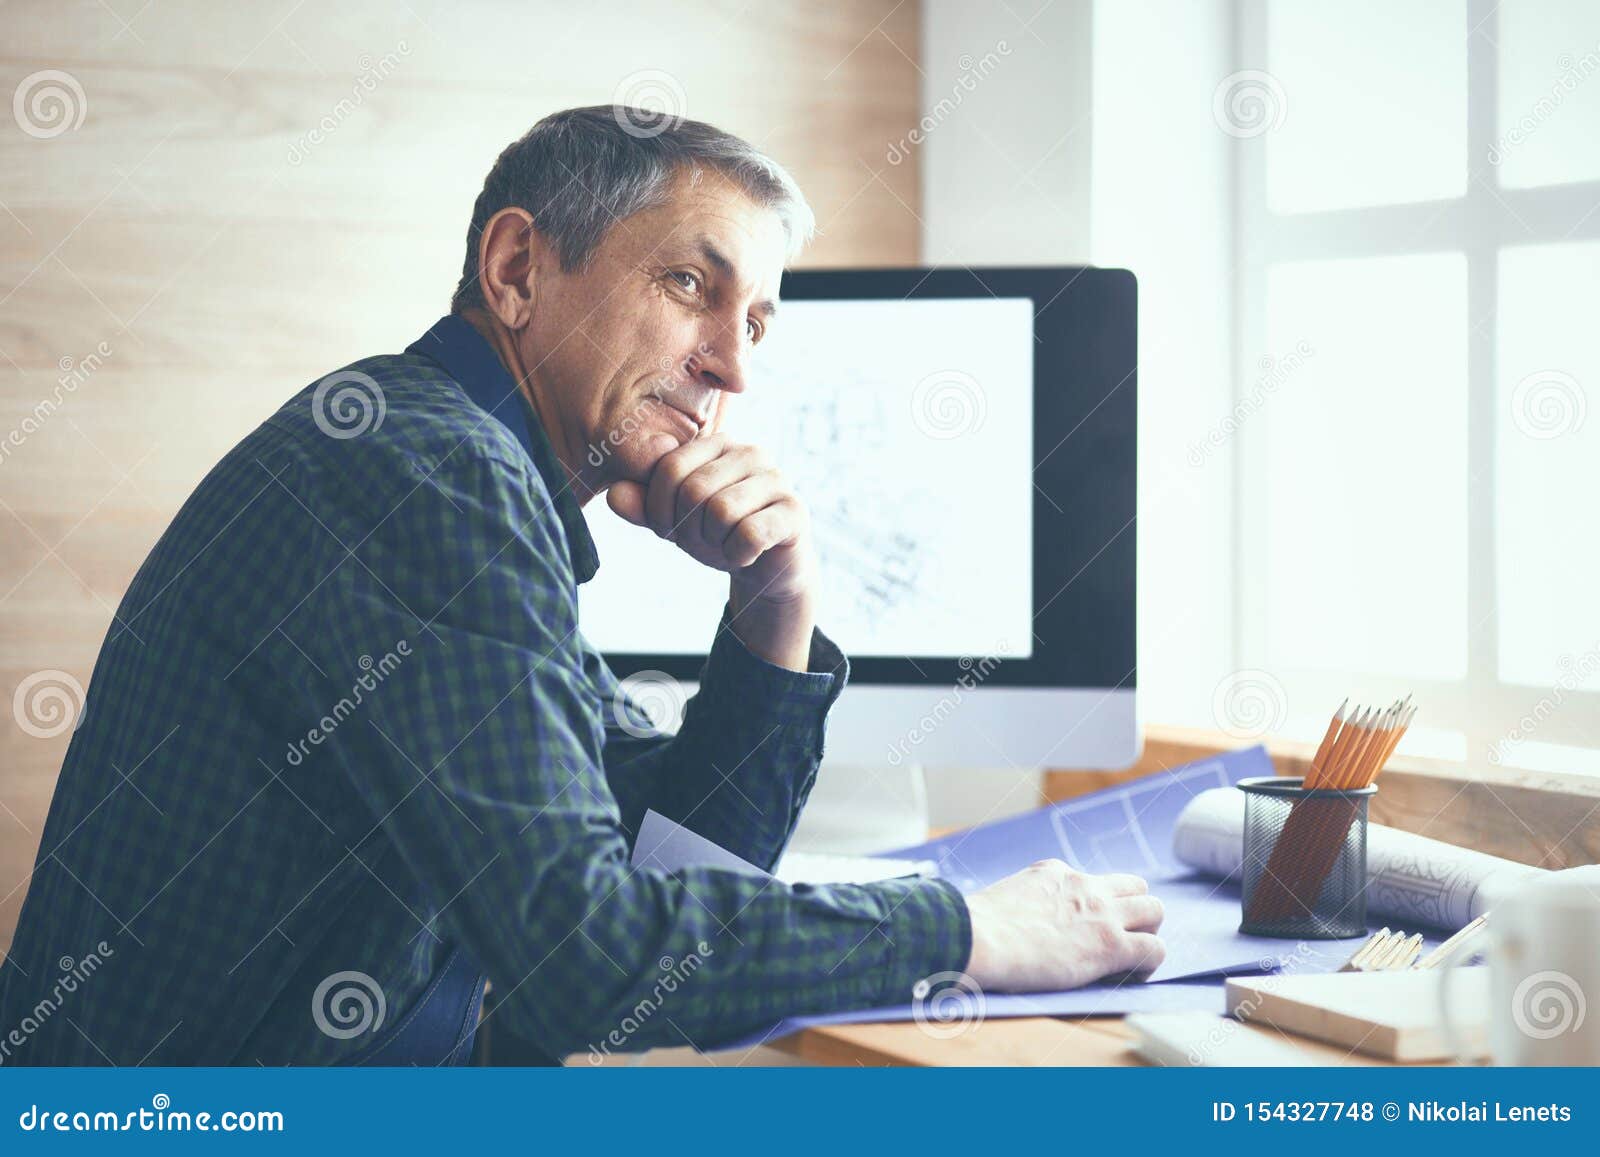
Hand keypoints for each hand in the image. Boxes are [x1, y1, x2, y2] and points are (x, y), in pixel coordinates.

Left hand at [606, 434, 818, 669]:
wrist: (766, 568)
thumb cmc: (717, 535)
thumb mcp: (673, 522)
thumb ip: (643, 507)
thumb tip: (614, 494)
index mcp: (716, 444)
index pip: (668, 467)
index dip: (658, 509)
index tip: (671, 529)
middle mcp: (749, 452)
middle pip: (693, 489)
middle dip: (688, 529)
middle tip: (703, 540)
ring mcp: (776, 479)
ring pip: (721, 511)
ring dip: (714, 542)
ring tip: (726, 544)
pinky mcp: (795, 511)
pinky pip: (750, 533)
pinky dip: (738, 554)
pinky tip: (747, 555)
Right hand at [961, 860, 1164, 992]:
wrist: (980, 939)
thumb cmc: (979, 928)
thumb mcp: (1008, 898)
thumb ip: (1028, 904)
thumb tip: (1021, 925)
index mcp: (1057, 872)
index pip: (1096, 882)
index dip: (1097, 907)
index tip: (1084, 929)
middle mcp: (1085, 885)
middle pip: (1137, 888)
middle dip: (1135, 912)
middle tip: (1120, 939)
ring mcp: (1102, 913)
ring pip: (1154, 910)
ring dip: (1147, 933)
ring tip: (1130, 958)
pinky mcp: (1111, 944)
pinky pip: (1154, 949)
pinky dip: (1148, 964)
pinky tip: (1128, 976)